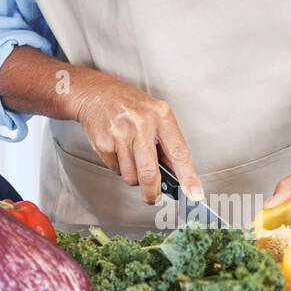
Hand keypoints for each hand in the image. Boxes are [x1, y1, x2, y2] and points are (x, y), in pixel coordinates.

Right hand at [70, 69, 203, 203]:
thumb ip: (167, 142)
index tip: (194, 194)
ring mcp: (121, 133)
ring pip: (131, 175)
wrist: (95, 93)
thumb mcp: (155, 114)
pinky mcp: (104, 142)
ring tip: (130, 156)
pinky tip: (117, 149)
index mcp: (161, 116)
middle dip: (152, 192)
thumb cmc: (130, 105)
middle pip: (149, 172)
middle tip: (152, 197)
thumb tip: (177, 173)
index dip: (188, 177)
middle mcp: (142, 124)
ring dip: (132, 175)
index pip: (179, 152)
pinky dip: (118, 166)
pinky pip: (115, 169)